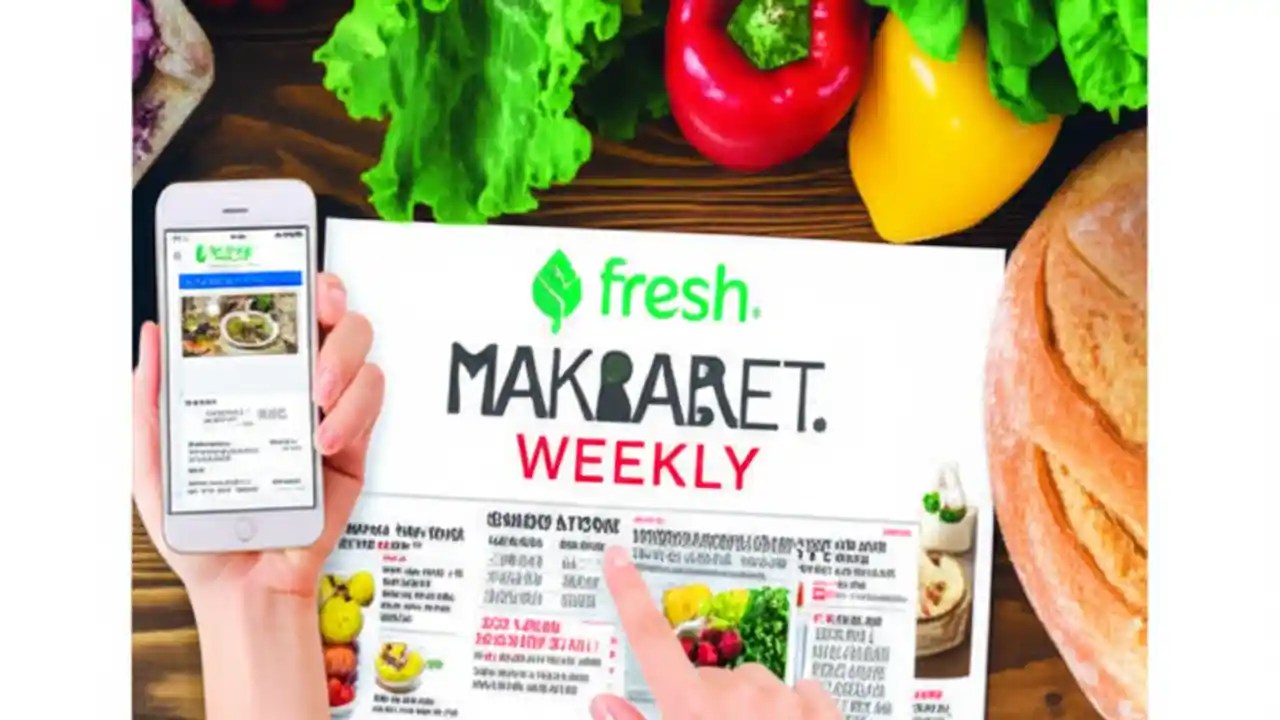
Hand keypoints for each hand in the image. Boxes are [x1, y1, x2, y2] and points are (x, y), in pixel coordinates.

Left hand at [133, 272, 384, 603]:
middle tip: (317, 320)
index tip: (296, 264)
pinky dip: (354, 413)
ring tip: (315, 400)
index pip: (282, 313)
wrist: (241, 585)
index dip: (295, 279)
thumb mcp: (156, 460)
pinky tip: (322, 439)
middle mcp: (297, 388)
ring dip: (344, 365)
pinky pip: (373, 406)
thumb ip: (152, 399)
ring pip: (364, 353)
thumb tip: (152, 336)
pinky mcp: (357, 445)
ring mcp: (331, 412)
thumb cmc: (201, 527)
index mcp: (252, 382)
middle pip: (335, 318)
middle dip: (332, 307)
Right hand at [591, 547, 840, 719]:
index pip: (648, 641)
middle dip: (705, 704)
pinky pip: (796, 691)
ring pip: (752, 685)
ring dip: (750, 710)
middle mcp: (734, 693)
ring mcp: (780, 696)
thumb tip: (602, 702)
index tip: (617, 558)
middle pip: (706, 679)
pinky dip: (792, 710)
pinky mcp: (820, 706)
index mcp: (690, 709)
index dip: (629, 595)